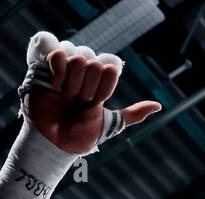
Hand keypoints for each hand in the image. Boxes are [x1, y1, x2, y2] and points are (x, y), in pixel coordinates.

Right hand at [25, 44, 161, 153]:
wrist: (52, 142)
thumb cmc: (79, 136)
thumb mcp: (109, 126)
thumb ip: (131, 115)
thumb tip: (158, 106)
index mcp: (100, 80)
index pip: (111, 66)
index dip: (105, 86)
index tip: (95, 103)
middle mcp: (84, 70)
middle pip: (94, 62)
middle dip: (87, 88)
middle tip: (77, 102)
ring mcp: (66, 66)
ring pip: (78, 57)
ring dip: (72, 83)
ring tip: (65, 97)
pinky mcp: (45, 64)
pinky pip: (57, 51)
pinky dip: (58, 68)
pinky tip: (55, 85)